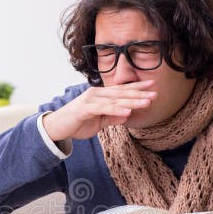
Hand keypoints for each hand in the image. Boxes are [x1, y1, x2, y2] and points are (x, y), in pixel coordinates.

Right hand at [42, 80, 156, 140]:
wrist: (56, 128)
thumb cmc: (76, 123)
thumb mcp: (99, 122)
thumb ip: (112, 118)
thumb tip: (127, 116)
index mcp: (101, 95)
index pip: (121, 90)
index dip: (137, 88)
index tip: (152, 86)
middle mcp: (96, 94)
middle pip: (122, 93)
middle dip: (140, 93)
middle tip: (156, 93)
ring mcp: (90, 100)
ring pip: (116, 100)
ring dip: (132, 101)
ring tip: (147, 102)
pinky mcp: (85, 108)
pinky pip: (104, 109)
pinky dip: (117, 110)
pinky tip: (128, 111)